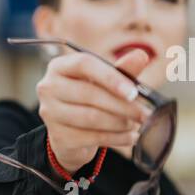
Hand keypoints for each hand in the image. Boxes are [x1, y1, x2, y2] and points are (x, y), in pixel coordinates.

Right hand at [36, 48, 153, 173]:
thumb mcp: (106, 81)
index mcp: (60, 66)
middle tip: (145, 113)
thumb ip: (122, 70)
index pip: (84, 64)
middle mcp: (49, 87)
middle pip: (89, 93)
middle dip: (122, 105)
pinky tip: (130, 137)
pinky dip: (116, 138)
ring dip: (120, 123)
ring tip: (136, 124)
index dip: (110, 77)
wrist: (71, 132)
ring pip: (91, 117)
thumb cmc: (89, 99)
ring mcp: (50, 112)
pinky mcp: (58, 136)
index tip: (133, 92)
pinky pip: (92, 137)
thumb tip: (141, 55)